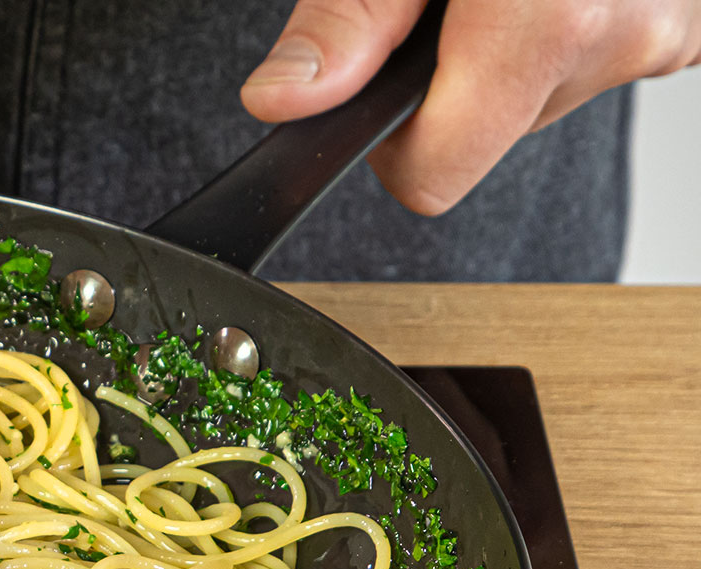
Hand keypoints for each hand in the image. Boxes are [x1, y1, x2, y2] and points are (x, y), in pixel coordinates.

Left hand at [242, 0, 700, 213]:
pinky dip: (567, 17)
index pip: (434, 175)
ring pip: (540, 95)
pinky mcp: (693, 20)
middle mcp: (626, 35)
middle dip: (454, 73)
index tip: (379, 80)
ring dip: (512, 44)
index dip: (389, 141)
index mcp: (551, 22)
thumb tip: (285, 100)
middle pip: (486, 133)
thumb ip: (349, 18)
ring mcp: (675, 29)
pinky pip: (599, 53)